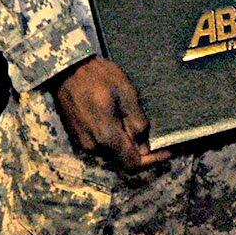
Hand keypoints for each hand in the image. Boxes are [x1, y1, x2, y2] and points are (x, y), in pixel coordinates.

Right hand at [52, 56, 170, 171]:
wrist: (67, 71)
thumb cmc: (99, 77)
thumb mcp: (126, 93)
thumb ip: (136, 121)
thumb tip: (145, 146)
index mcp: (107, 136)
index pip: (132, 164)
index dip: (152, 161)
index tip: (168, 151)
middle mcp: (94, 146)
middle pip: (123, 160)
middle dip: (142, 153)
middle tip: (159, 139)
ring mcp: (84, 143)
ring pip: (113, 153)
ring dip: (129, 145)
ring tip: (140, 127)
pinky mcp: (79, 138)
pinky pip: (103, 145)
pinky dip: (117, 139)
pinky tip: (124, 123)